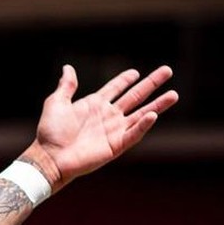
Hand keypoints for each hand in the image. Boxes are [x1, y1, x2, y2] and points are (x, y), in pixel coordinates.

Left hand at [25, 64, 177, 190]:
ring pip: (141, 114)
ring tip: (174, 94)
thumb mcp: (56, 103)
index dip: (125, 80)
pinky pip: (133, 134)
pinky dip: (143, 125)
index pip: (115, 88)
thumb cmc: (50, 132)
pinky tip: (153, 114)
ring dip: (158, 105)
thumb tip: (68, 68)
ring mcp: (113, 131)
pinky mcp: (115, 146)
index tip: (136, 72)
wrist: (49, 156)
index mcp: (94, 105)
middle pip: (135, 97)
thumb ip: (66, 86)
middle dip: (151, 84)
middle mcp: (108, 116)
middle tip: (168, 70)